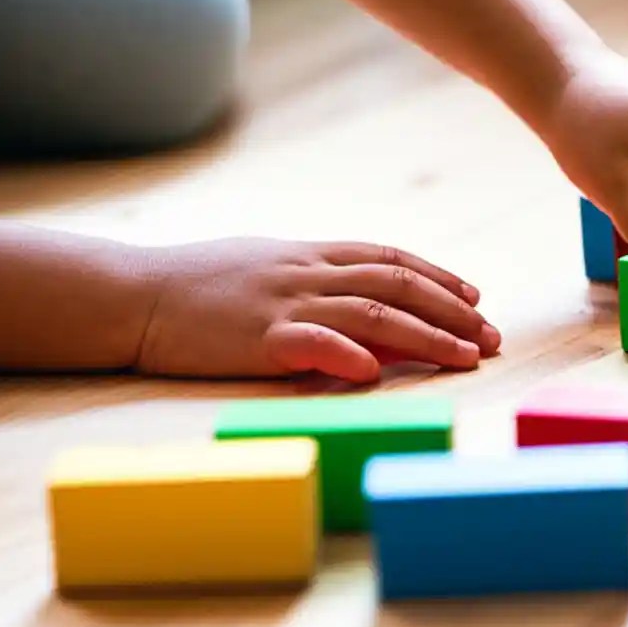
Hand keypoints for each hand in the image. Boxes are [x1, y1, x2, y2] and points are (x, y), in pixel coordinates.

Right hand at [134, 238, 499, 381]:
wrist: (135, 293)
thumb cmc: (198, 283)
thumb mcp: (265, 263)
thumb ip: (313, 274)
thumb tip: (357, 291)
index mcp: (310, 254)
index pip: (391, 258)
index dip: (438, 277)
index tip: (475, 297)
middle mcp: (307, 272)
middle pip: (397, 285)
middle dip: (452, 311)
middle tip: (492, 336)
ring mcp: (284, 303)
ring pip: (372, 313)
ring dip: (426, 336)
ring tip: (466, 356)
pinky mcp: (257, 338)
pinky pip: (311, 344)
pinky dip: (347, 355)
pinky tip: (376, 372)